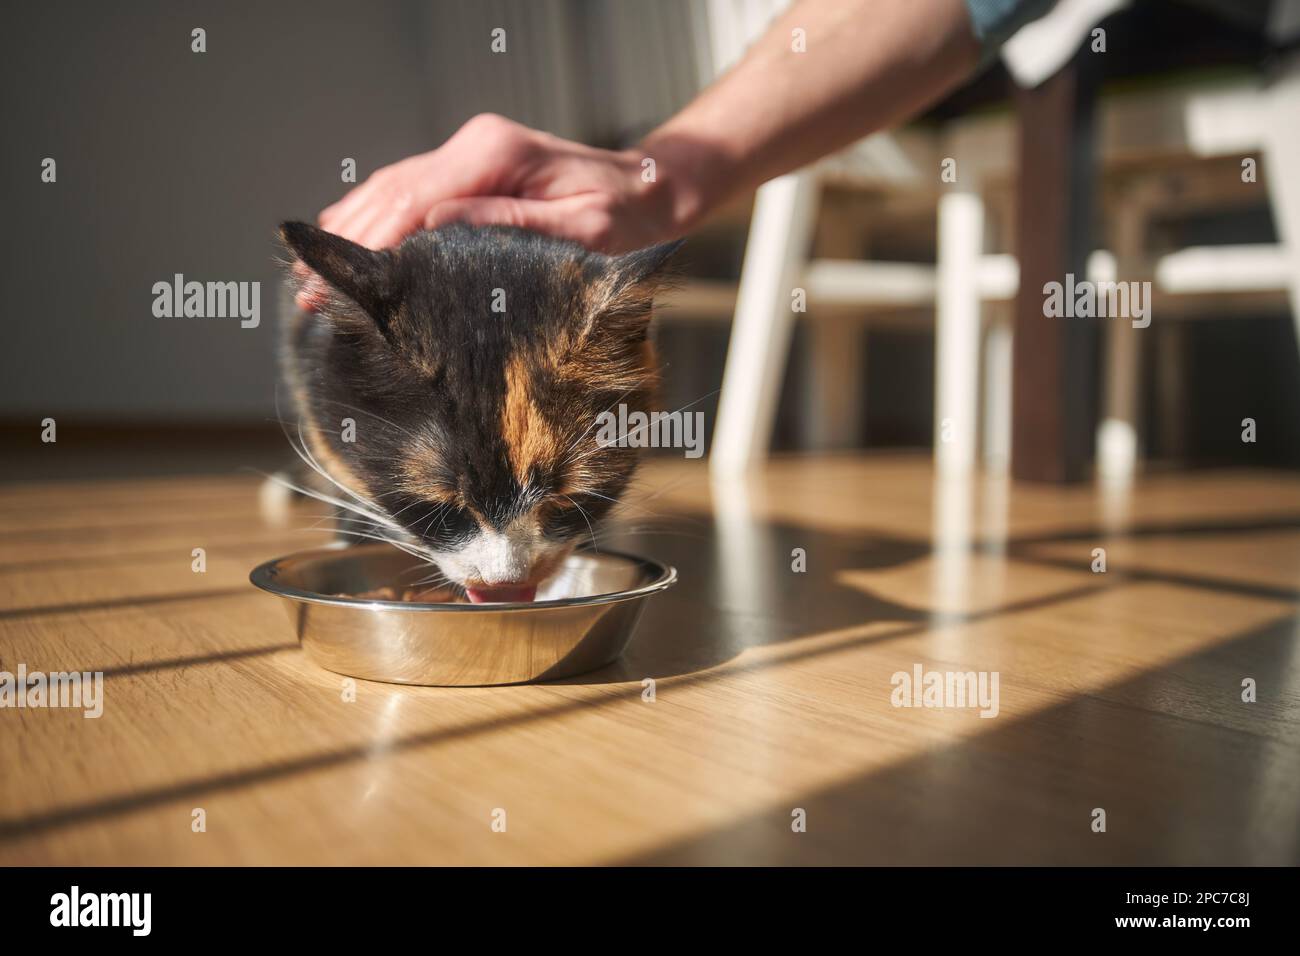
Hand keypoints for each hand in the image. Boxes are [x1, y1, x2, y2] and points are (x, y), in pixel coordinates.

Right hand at [297, 114, 693, 307]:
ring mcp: (470, 154)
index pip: (412, 199)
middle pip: (390, 192)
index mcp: (495, 155)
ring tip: (312, 275)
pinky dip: (373, 218)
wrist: (650, 191)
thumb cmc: (625, 219)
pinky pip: (409, 191)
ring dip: (351, 230)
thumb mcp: (579, 230)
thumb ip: (508, 226)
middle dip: (347, 242)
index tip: (336, 282)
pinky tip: (349, 242)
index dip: (368, 243)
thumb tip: (435, 226)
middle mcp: (475, 146)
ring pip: (391, 189)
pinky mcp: (471, 170)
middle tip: (308, 291)